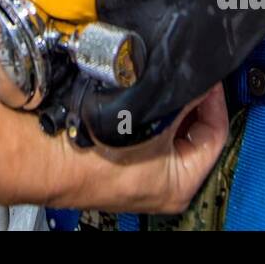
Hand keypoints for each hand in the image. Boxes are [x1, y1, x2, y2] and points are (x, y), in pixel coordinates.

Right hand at [48, 84, 229, 213]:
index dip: (213, 100)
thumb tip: (199, 77)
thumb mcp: (153, 118)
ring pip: (166, 133)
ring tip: (162, 82)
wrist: (49, 155)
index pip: (215, 134)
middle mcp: (164, 187)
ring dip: (166, 107)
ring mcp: (141, 177)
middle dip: (188, 103)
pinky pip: (144, 135)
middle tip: (186, 76)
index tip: (208, 78)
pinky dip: (146, 115)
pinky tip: (139, 94)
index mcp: (181, 185)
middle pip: (191, 134)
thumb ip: (183, 97)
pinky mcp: (119, 164)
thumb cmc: (95, 151)